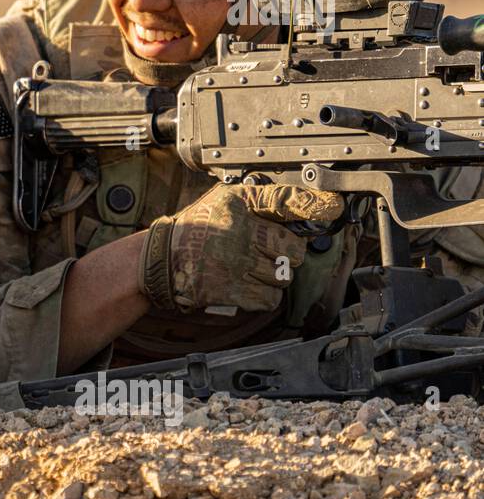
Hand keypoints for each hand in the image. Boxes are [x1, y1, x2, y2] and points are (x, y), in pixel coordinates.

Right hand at [140, 183, 342, 313]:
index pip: (285, 201)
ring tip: (251, 267)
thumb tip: (310, 204)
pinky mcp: (232, 290)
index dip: (314, 205)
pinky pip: (269, 298)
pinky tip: (247, 283)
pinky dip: (264, 295)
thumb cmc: (198, 226)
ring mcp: (236, 263)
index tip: (333, 208)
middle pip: (295, 250)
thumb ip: (264, 200)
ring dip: (274, 276)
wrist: (164, 259)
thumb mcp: (227, 199)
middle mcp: (240, 232)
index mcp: (239, 205)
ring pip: (284, 276)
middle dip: (288, 253)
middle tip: (267, 250)